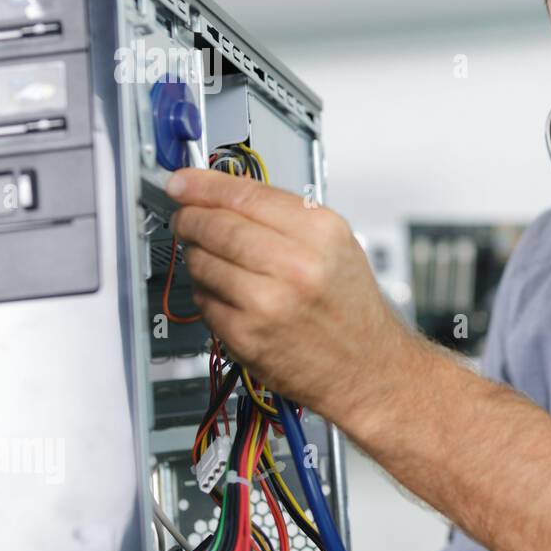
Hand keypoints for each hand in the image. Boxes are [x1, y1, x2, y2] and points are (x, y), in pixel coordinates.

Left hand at [166, 167, 405, 426]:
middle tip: (184, 218)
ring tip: (214, 261)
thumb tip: (225, 194)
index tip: (182, 182)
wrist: (368, 367)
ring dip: (196, 257)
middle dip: (191, 218)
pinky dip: (206, 294)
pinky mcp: (247, 336)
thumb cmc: (352, 308)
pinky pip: (204, 301)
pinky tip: (227, 294)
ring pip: (202, 262)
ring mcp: (268, 302)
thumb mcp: (338, 246)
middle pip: (217, 225)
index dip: (203, 185)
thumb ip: (285, 216)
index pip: (246, 194)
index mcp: (322, 233)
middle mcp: (297, 265)